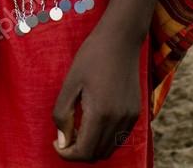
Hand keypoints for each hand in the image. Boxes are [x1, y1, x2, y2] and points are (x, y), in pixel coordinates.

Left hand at [52, 22, 142, 161]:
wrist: (121, 38)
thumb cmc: (92, 55)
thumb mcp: (70, 82)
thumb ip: (63, 113)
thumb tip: (62, 140)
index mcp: (101, 113)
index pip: (84, 152)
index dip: (67, 154)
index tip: (56, 143)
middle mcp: (119, 120)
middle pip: (97, 154)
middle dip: (78, 152)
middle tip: (63, 136)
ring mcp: (130, 117)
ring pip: (109, 149)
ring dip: (92, 147)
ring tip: (77, 129)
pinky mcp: (136, 112)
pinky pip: (119, 137)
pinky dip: (104, 139)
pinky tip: (93, 122)